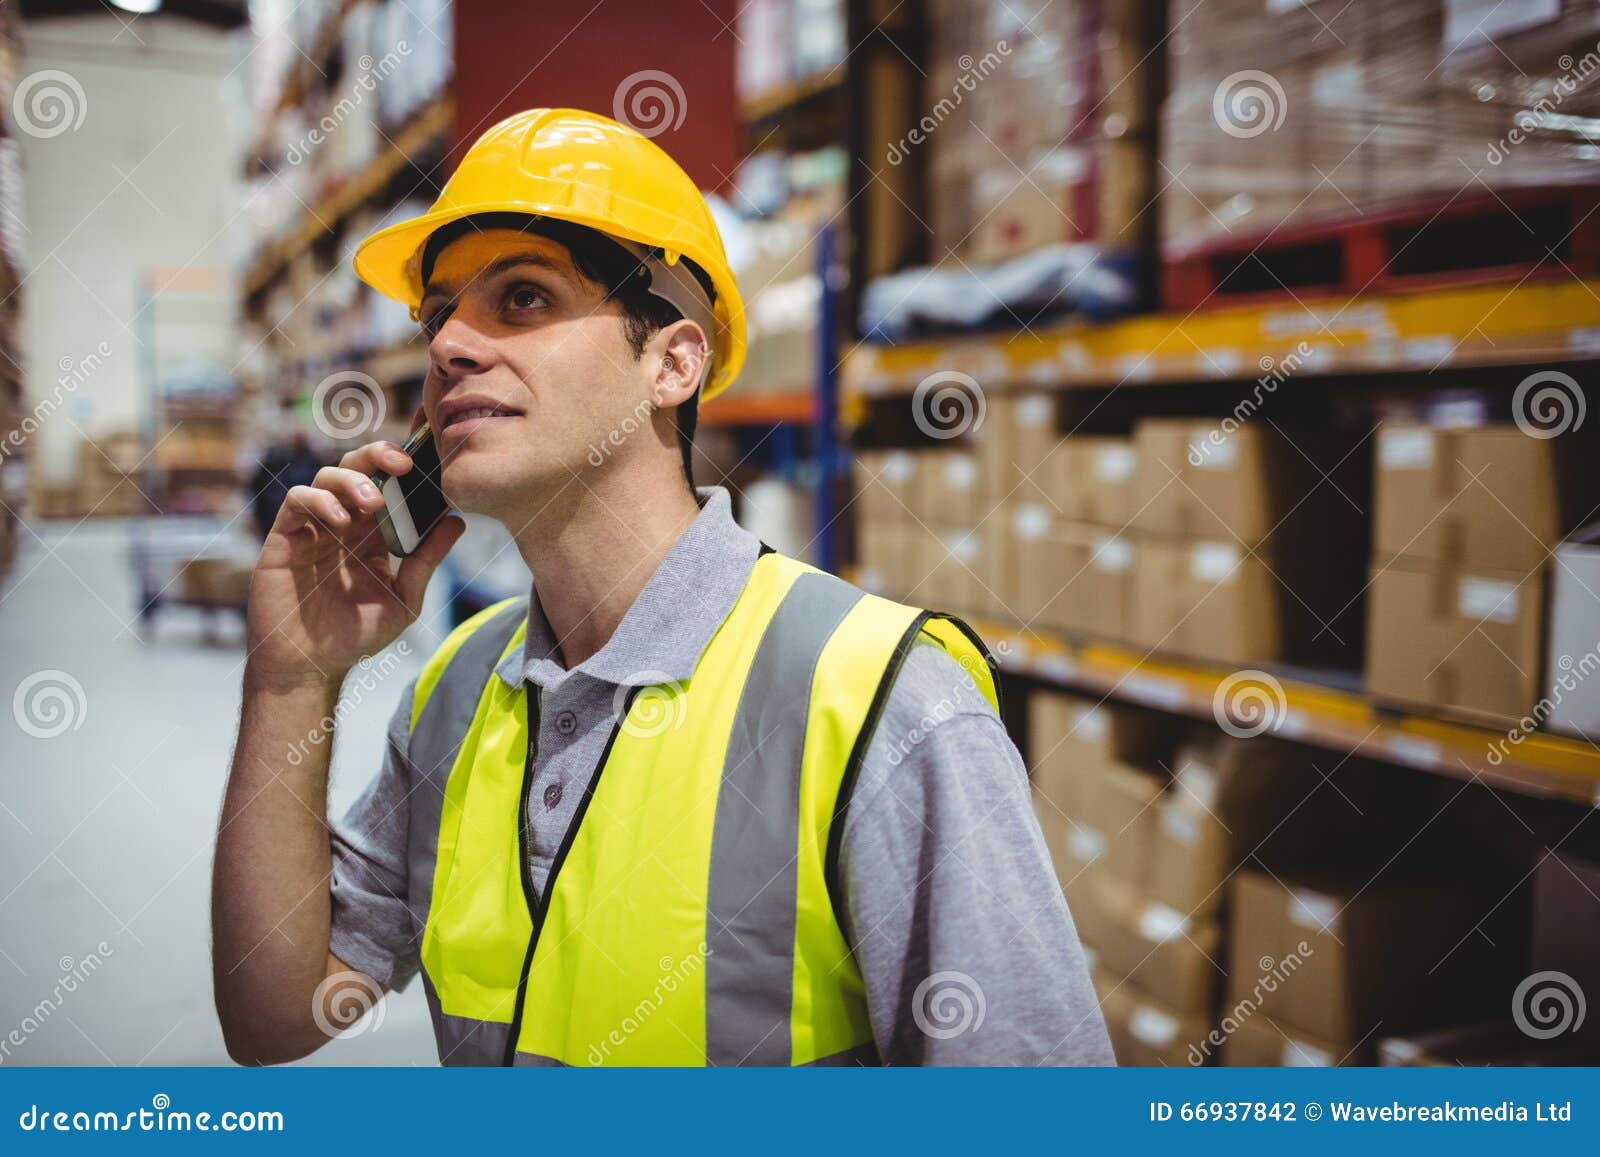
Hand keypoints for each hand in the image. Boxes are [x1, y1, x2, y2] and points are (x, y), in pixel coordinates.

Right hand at [245, 440, 464, 688]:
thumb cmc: (354, 636)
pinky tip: (341, 521)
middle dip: (377, 456)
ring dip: (352, 479)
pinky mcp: (285, 538)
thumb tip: (458, 521)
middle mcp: (343, 525)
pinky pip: (298, 501)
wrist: (310, 666)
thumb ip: (426, 560)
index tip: (426, 465)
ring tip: (373, 501)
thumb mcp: (402, 599)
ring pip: (326, 478)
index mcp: (372, 535)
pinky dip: (320, 501)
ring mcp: (313, 529)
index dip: (402, 469)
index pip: (386, 486)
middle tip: (402, 464)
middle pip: (356, 469)